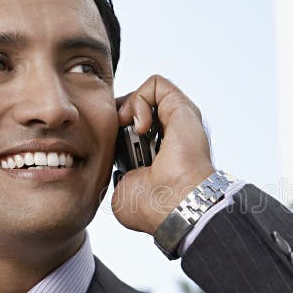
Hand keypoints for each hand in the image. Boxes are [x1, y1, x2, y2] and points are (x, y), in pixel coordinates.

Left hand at [111, 75, 215, 234]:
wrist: (174, 204)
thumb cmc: (153, 207)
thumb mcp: (123, 191)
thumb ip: (117, 175)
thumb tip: (117, 170)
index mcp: (160, 156)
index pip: (132, 130)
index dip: (115, 130)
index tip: (110, 146)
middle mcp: (171, 136)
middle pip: (138, 109)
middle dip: (120, 116)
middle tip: (118, 135)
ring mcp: (178, 121)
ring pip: (147, 94)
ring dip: (130, 107)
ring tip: (130, 128)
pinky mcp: (181, 107)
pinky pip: (156, 85)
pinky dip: (140, 99)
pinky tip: (139, 124)